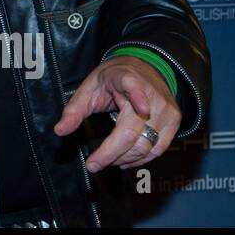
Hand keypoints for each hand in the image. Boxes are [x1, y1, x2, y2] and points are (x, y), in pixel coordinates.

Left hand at [53, 56, 180, 172]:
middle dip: (112, 153)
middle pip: (134, 132)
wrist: (144, 68)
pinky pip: (158, 148)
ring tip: (106, 160)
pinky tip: (124, 160)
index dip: (140, 98)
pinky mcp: (175, 122)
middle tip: (93, 165)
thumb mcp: (90, 87)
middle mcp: (152, 95)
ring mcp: (166, 110)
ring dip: (125, 159)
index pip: (135, 88)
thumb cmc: (113, 79)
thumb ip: (74, 110)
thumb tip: (60, 131)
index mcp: (129, 79)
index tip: (142, 109)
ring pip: (147, 145)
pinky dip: (141, 159)